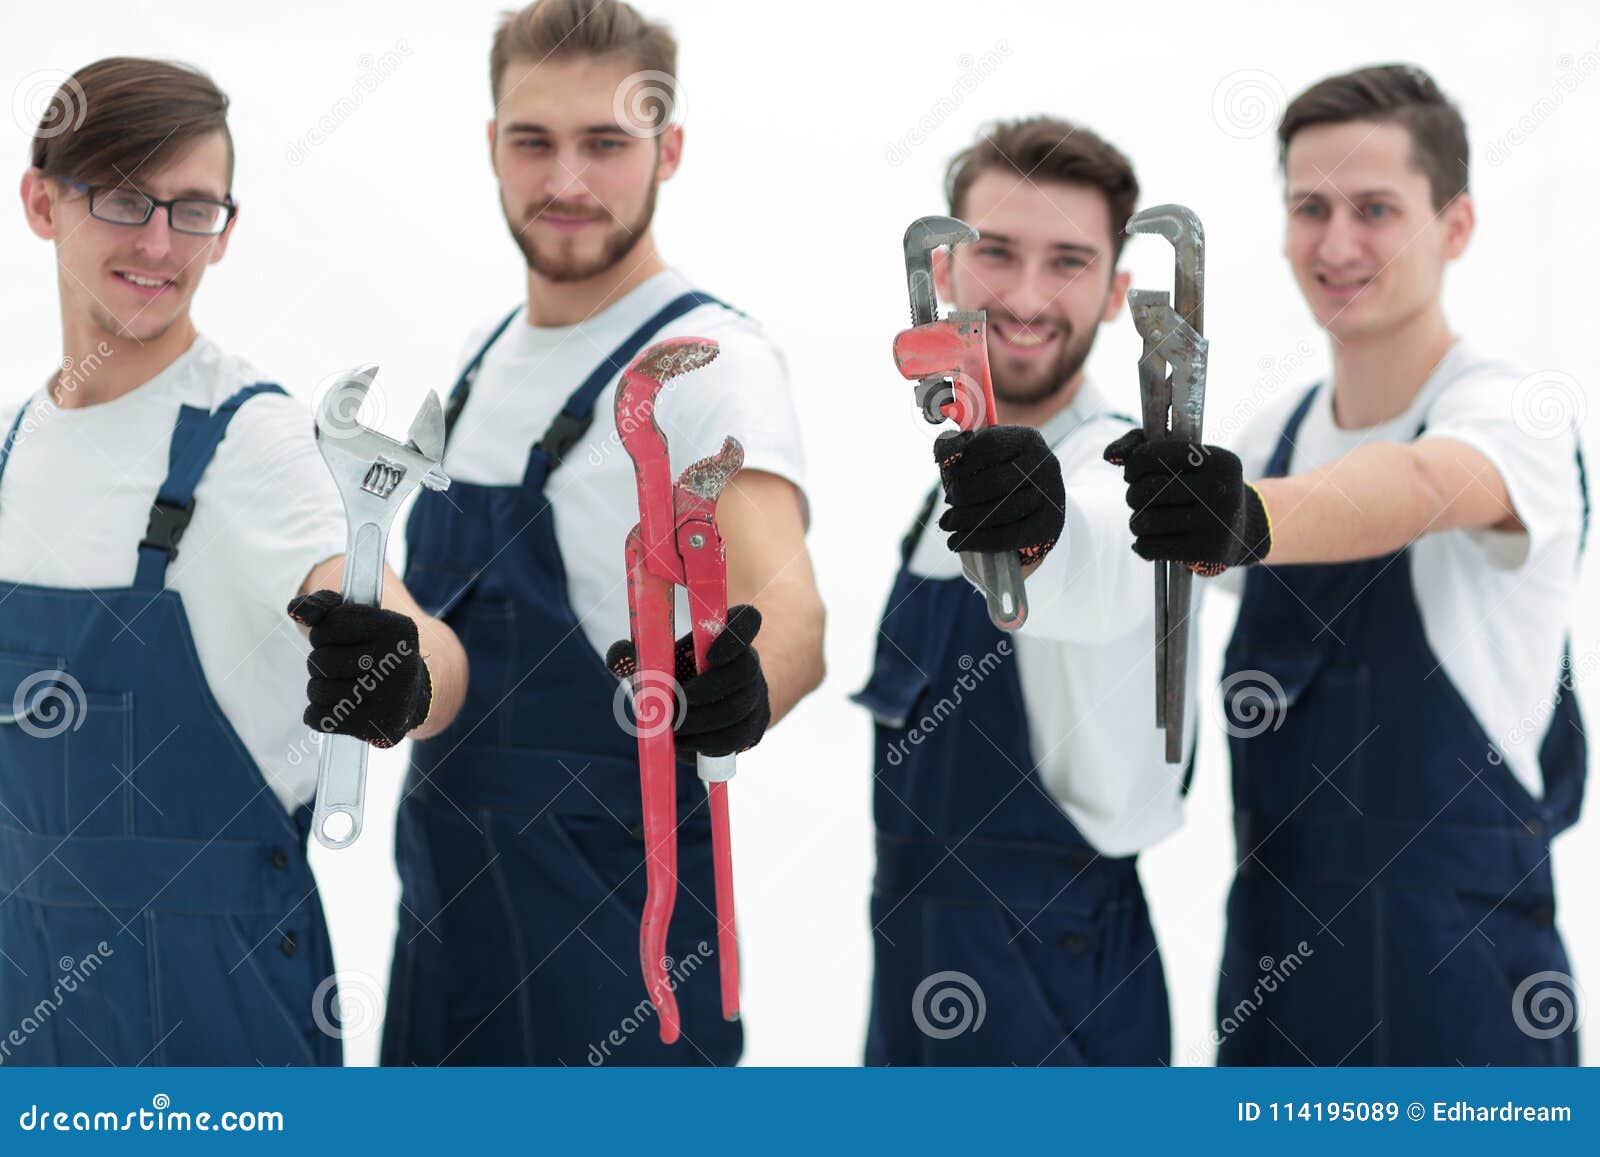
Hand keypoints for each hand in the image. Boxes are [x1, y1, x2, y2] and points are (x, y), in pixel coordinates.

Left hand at [287, 590, 431, 747]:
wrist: (412, 694)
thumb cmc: (378, 651)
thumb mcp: (363, 620)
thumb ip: (327, 607)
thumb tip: (295, 610)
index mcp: (399, 629)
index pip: (332, 624)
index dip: (324, 632)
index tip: (337, 638)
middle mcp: (400, 663)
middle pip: (321, 660)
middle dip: (319, 661)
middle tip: (337, 665)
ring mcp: (391, 699)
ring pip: (318, 691)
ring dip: (319, 688)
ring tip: (337, 685)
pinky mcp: (380, 728)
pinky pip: (321, 719)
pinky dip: (318, 713)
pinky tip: (337, 707)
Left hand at [605, 604, 770, 757]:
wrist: (709, 707)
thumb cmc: (679, 675)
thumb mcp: (658, 661)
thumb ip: (636, 655)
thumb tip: (615, 657)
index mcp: (727, 635)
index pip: (747, 620)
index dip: (736, 634)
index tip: (710, 655)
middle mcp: (749, 662)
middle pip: (745, 671)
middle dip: (708, 690)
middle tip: (678, 704)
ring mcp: (756, 695)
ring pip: (739, 708)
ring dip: (703, 720)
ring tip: (675, 726)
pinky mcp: (754, 728)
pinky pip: (738, 737)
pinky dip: (707, 742)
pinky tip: (686, 741)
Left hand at [933, 425, 1065, 565]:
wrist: (1037, 503)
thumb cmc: (1002, 474)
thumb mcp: (984, 455)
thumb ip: (958, 449)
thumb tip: (942, 452)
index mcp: (1027, 439)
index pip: (989, 446)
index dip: (962, 463)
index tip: (948, 479)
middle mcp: (1045, 463)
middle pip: (994, 482)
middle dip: (963, 495)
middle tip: (948, 504)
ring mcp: (1050, 494)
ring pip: (1000, 511)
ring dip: (965, 520)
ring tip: (947, 524)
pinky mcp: (1049, 524)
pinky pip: (1009, 536)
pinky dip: (977, 541)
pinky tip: (957, 542)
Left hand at [1103, 429, 1271, 571]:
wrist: (1242, 530)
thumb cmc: (1201, 486)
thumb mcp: (1186, 459)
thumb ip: (1141, 444)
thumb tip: (1109, 455)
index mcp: (1218, 460)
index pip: (1154, 454)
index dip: (1133, 465)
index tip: (1132, 473)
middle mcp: (1220, 490)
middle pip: (1146, 490)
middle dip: (1133, 495)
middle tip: (1138, 499)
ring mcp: (1215, 523)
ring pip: (1145, 520)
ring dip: (1135, 521)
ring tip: (1143, 520)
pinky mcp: (1206, 552)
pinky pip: (1150, 547)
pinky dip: (1141, 544)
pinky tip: (1149, 540)